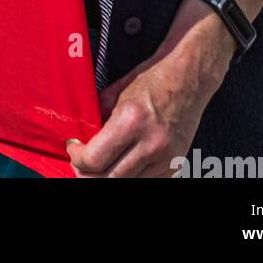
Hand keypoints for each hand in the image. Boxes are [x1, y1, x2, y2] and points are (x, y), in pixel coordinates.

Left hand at [67, 0, 234, 177]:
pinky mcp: (175, 166)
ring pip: (127, 184)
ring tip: (98, 166)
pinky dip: (129, 177)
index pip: (95, 158)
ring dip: (107, 177)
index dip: (77, 157)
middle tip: (80, 162)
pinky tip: (120, 165)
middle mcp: (151, 144)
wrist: (189, 78)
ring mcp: (166, 158)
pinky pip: (146, 182)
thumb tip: (82, 136)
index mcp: (131, 120)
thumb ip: (98, 116)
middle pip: (108, 178)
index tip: (73, 148)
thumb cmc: (153, 79)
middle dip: (87, 173)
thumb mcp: (117, 92)